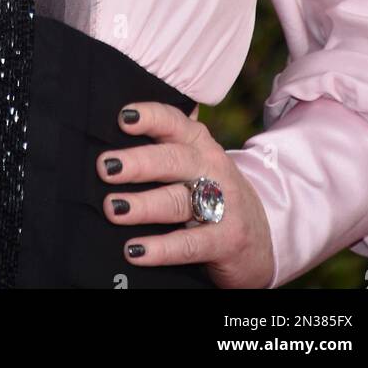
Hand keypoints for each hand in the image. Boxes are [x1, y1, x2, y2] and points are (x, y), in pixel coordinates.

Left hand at [96, 100, 275, 288]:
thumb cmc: (213, 191)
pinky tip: (134, 250)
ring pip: (178, 201)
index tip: (122, 118)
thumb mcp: (197, 161)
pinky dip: (161, 248)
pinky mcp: (227, 241)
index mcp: (199, 143)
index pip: (174, 122)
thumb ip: (167, 140)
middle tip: (105, 167)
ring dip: (143, 205)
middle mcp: (212, 168)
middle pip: (172, 161)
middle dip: (137, 163)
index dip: (149, 117)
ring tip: (113, 208)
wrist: (262, 238)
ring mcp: (224, 204)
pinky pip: (189, 244)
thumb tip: (122, 119)